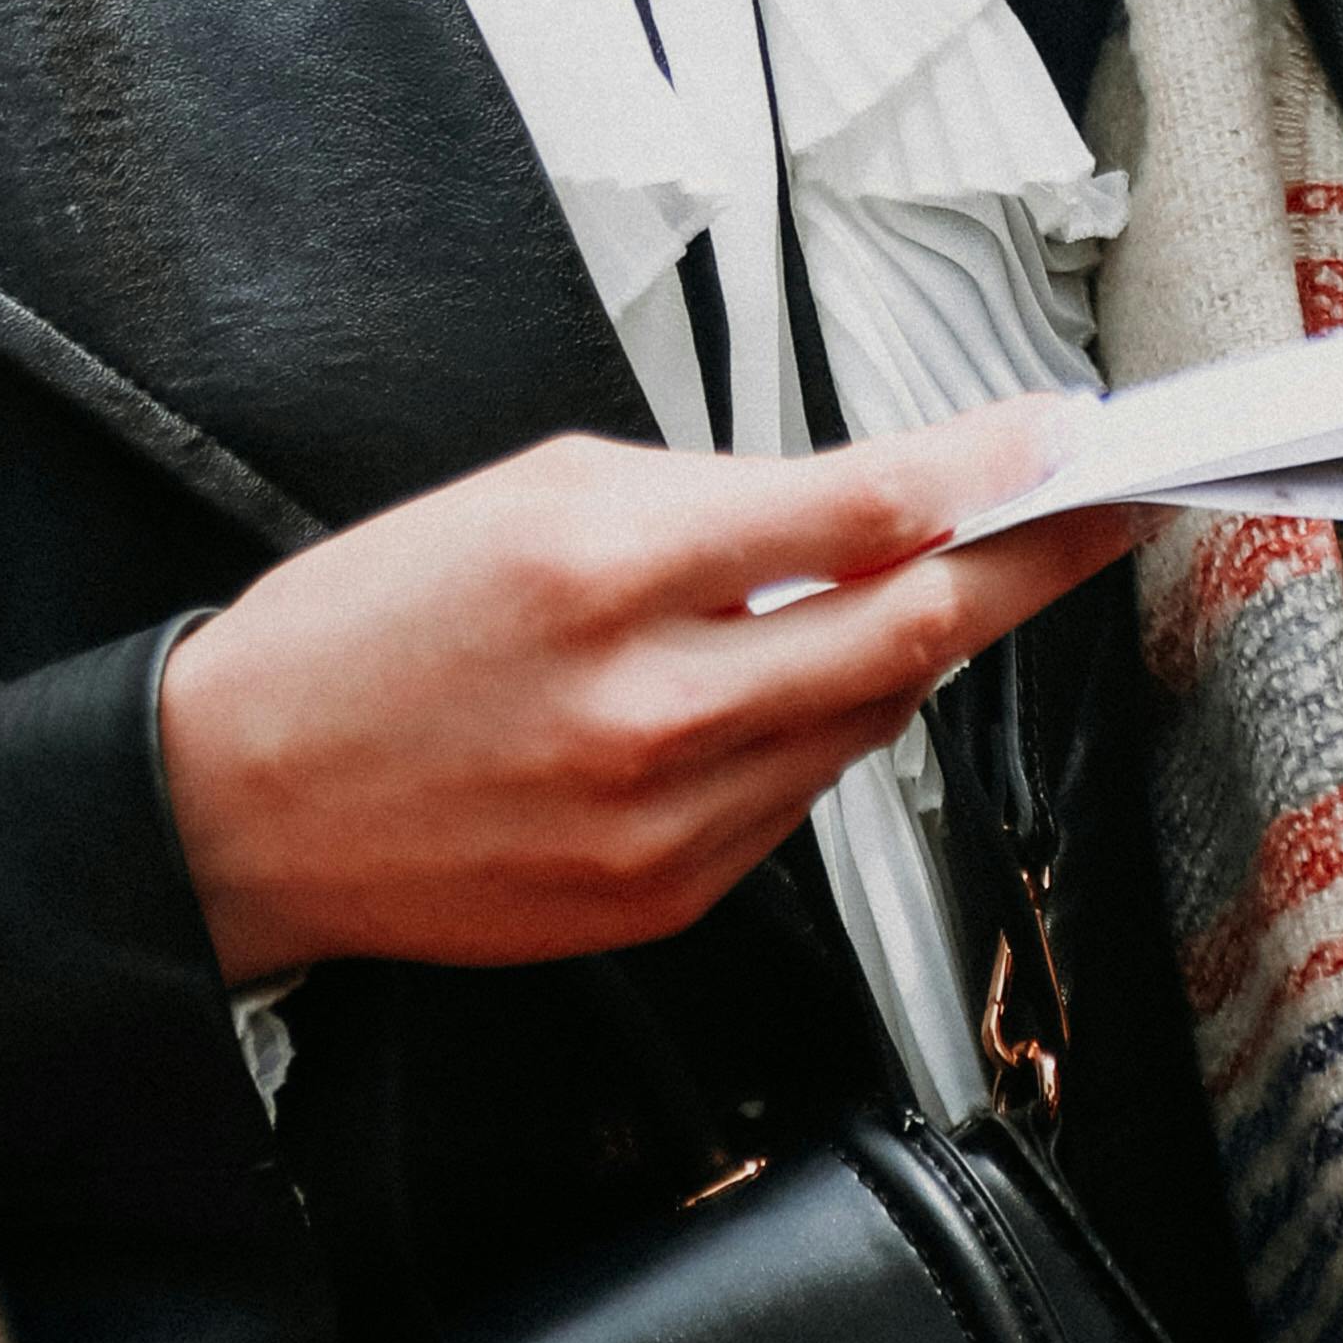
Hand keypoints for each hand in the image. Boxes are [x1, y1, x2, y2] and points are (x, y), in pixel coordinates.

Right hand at [155, 419, 1132, 988]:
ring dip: (920, 645)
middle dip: (1026, 565)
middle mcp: (648, 704)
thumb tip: (857, 507)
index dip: (985, 472)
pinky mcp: (663, 901)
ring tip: (944, 581)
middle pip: (909, 631)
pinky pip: (799, 799)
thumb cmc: (370, 627)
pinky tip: (804, 682)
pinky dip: (826, 729)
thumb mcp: (531, 491)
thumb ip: (707, 499)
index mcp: (604, 564)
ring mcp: (662, 821)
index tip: (1060, 441)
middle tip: (1094, 514)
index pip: (856, 510)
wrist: (248, 802)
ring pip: (869, 721)